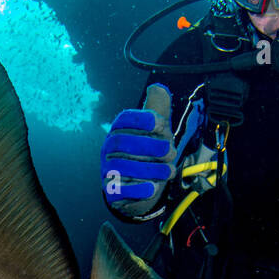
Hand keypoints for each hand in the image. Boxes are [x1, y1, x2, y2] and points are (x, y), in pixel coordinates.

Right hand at [101, 84, 176, 220]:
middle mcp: (109, 149)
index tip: (160, 123)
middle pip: (121, 143)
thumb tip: (158, 88)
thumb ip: (159, 109)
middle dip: (148, 146)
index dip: (140, 119)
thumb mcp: (157, 131)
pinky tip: (152, 188)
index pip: (124, 120)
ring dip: (148, 169)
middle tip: (171, 151)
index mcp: (120, 130)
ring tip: (169, 171)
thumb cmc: (149, 153)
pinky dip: (136, 189)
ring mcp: (107, 170)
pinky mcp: (111, 191)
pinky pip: (118, 190)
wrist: (141, 187)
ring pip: (121, 167)